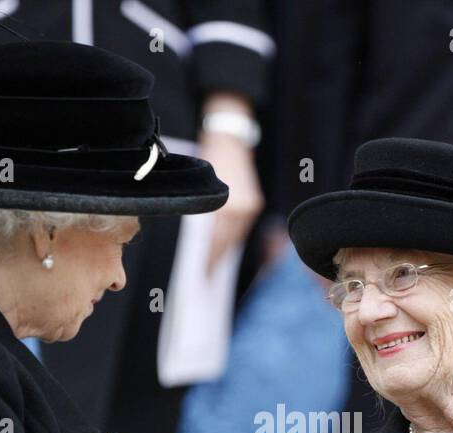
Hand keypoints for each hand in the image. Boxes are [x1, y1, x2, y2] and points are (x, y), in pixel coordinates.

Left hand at [198, 96, 262, 274]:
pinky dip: (232, 236)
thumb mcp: (199, 186)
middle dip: (216, 259)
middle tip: (207, 276)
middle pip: (228, 242)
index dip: (210, 259)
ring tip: (213, 264)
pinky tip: (224, 244)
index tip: (204, 274)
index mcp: (226, 207)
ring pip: (236, 236)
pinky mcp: (254, 203)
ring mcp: (250, 206)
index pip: (217, 241)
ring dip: (224, 249)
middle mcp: (241, 209)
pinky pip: (241, 226)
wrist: (229, 136)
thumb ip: (199, 211)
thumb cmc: (208, 157)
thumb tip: (197, 238)